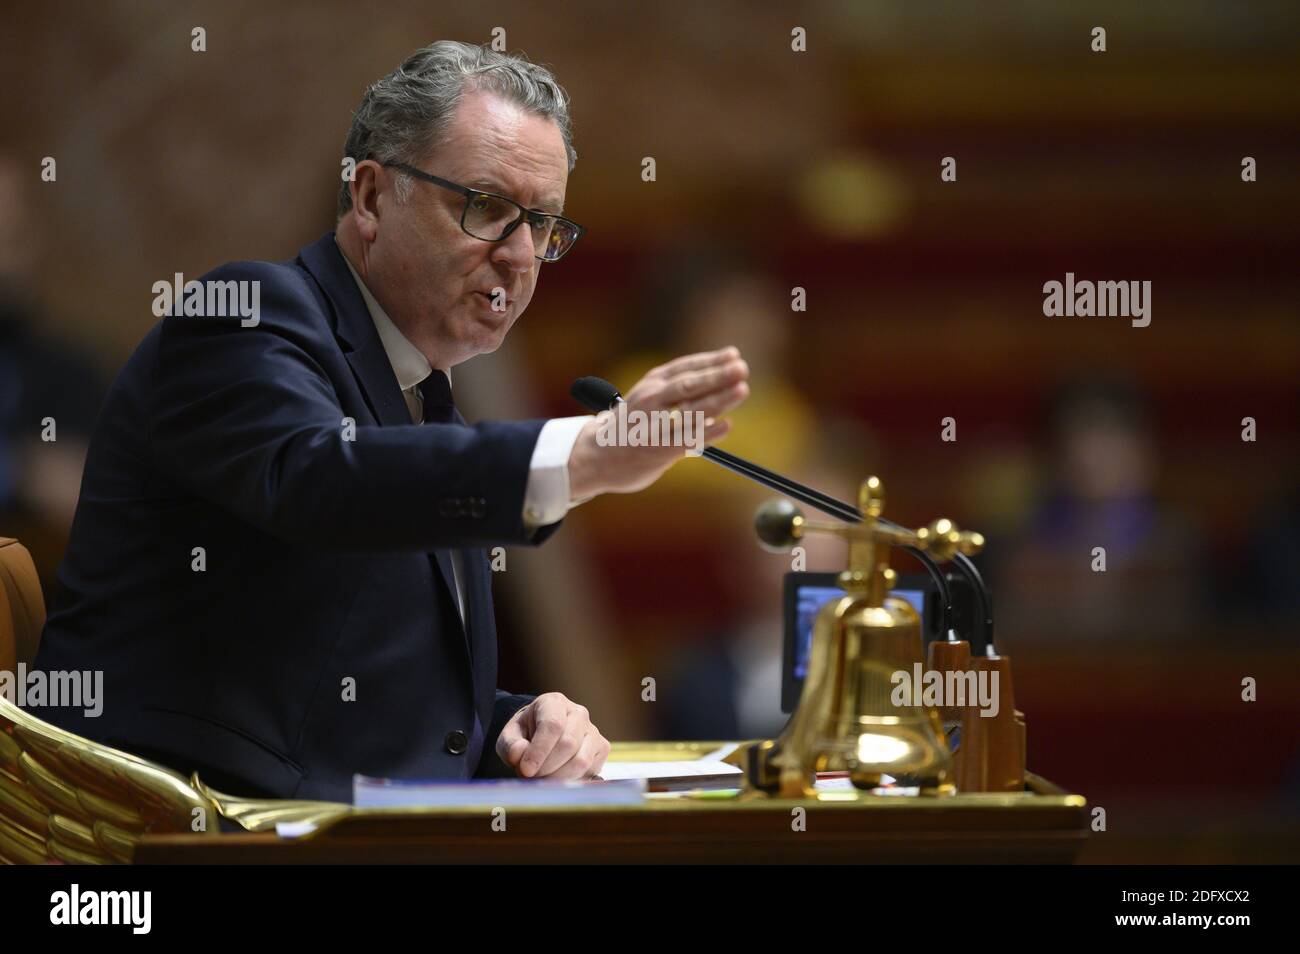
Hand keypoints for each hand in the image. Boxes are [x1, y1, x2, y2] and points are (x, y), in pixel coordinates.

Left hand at [495, 692, 610, 780]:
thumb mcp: (510, 736)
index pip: (553, 725)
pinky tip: (558, 777)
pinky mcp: (602, 748)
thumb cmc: (525, 734)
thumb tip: (519, 755)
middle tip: (531, 777)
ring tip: (543, 779)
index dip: (539, 751)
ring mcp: (593, 730)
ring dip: (559, 777)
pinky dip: (572, 779)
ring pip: (581, 760)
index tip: (526, 770)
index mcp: (554, 702)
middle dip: (547, 767)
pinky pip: (590, 769)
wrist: (541, 734)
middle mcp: (578, 713)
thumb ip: (511, 745)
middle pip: (568, 744)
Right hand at [567, 346, 749, 499]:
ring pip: (691, 410)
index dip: (710, 360)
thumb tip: (721, 382)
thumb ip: (676, 390)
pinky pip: (687, 439)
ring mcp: (654, 425)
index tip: (733, 354)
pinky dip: (708, 432)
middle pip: (689, 385)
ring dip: (719, 399)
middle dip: (717, 375)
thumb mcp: (646, 397)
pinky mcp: (657, 450)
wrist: (596, 456)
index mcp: (650, 384)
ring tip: (742, 390)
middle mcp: (651, 401)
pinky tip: (726, 425)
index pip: (683, 367)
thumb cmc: (631, 425)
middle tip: (742, 368)